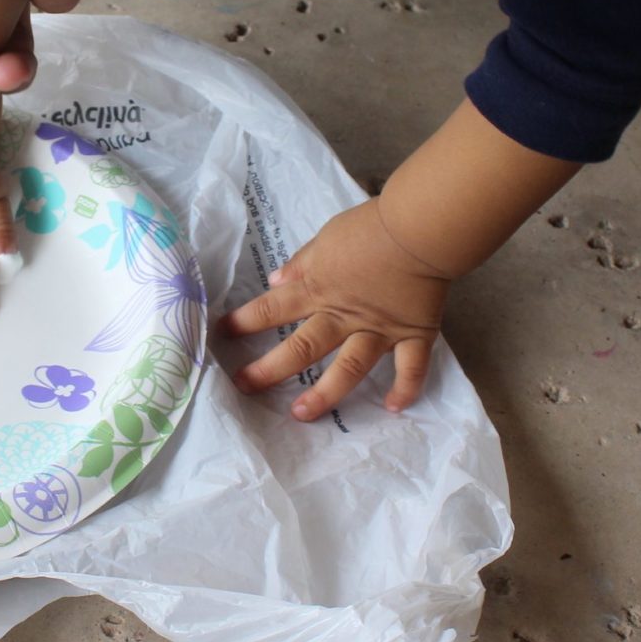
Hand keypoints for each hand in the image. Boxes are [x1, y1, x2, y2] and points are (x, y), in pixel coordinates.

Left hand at [218, 198, 451, 417]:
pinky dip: (405, 389)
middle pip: (301, 348)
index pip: (271, 309)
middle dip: (269, 370)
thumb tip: (276, 281)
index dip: (243, 323)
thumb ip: (303, 262)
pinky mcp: (413, 334)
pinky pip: (410, 368)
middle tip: (245, 386)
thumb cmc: (370, 227)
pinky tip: (394, 408)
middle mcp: (343, 316)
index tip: (221, 335)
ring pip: (348, 369)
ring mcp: (379, 330)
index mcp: (318, 288)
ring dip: (325, 394)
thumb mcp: (326, 237)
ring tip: (301, 414)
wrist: (419, 228)